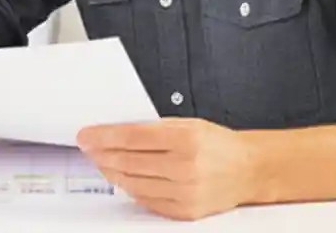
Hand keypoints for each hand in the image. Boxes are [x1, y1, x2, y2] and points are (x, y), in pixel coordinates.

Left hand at [77, 118, 259, 220]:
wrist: (249, 170)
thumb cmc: (219, 144)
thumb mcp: (188, 124)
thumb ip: (154, 129)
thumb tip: (115, 133)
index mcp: (186, 139)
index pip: (131, 137)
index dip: (103, 136)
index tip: (87, 135)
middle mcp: (185, 167)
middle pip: (128, 162)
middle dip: (101, 154)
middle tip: (89, 147)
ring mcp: (185, 192)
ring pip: (133, 184)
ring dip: (111, 172)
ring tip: (102, 162)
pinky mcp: (185, 211)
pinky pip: (146, 201)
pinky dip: (130, 189)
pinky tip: (123, 179)